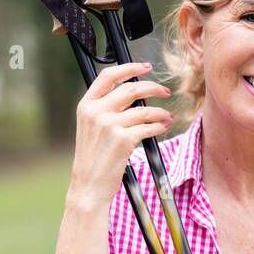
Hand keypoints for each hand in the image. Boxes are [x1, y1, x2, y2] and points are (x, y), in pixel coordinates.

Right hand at [68, 60, 173, 211]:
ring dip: (160, 111)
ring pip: (144, 110)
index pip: (108, 76)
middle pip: (131, 89)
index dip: (130, 68)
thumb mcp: (90, 128)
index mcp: (86, 105)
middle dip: (153, 87)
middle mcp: (96, 112)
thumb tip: (133, 95)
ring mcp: (109, 125)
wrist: (88, 186)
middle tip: (165, 91)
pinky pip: (148, 127)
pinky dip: (159, 125)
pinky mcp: (123, 140)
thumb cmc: (93, 159)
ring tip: (167, 115)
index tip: (146, 67)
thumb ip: (104, 109)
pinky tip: (163, 126)